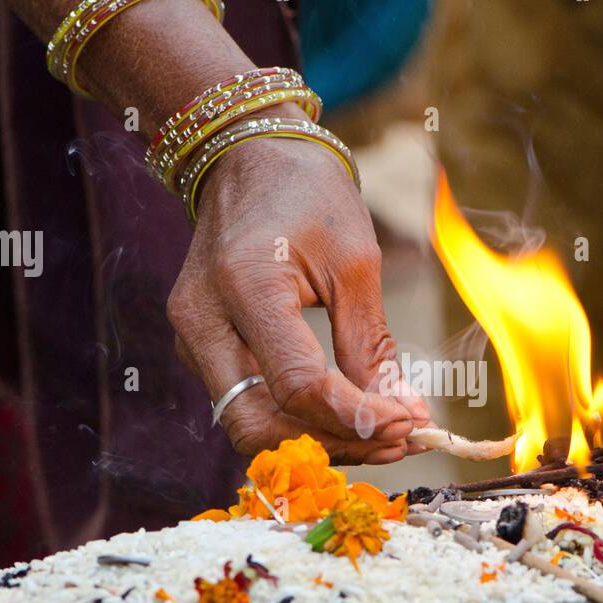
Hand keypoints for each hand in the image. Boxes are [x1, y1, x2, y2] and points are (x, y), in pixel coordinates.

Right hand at [167, 133, 429, 463]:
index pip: (297, 386)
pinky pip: (247, 404)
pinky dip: (300, 421)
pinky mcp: (199, 348)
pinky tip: (349, 416)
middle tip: (398, 440)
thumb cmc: (308, 197)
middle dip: (334, 442)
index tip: (411, 423)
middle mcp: (202, 320)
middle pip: (259, 424)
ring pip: (250, 425)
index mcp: (244, 285)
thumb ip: (373, 347)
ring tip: (384, 434)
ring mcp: (192, 338)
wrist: (251, 159)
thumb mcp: (355, 264)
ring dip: (319, 440)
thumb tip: (405, 415)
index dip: (356, 418)